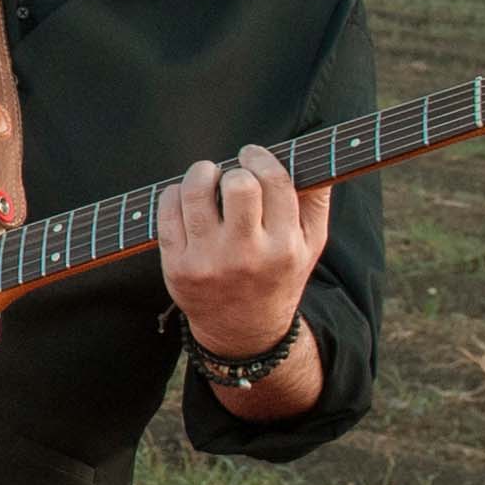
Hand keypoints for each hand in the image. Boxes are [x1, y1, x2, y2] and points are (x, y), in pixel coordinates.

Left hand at [157, 144, 331, 363]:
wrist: (243, 330)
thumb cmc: (278, 276)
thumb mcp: (311, 246)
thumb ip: (316, 200)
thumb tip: (313, 154)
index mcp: (284, 246)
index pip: (274, 183)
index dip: (260, 158)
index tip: (251, 154)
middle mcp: (246, 254)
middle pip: (237, 185)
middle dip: (233, 170)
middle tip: (230, 175)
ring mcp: (208, 261)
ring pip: (195, 193)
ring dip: (200, 174)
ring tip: (207, 177)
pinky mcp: (178, 267)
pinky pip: (167, 210)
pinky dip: (174, 194)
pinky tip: (187, 199)